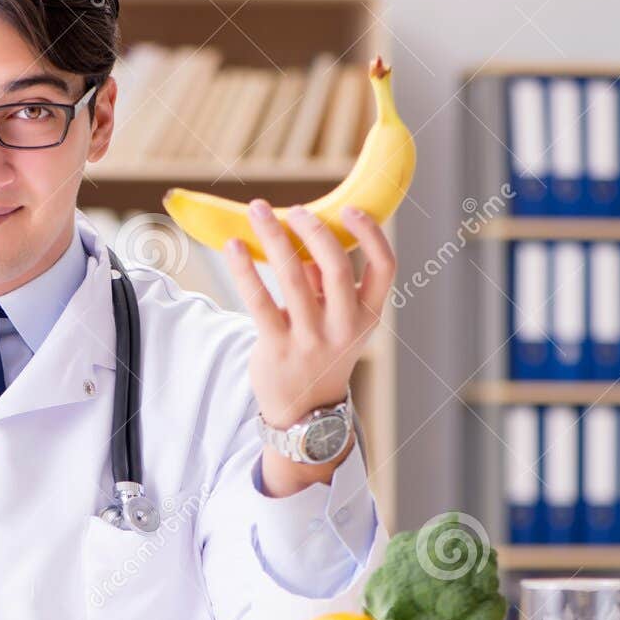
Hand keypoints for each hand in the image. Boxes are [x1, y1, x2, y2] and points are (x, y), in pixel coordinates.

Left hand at [223, 202, 395, 429]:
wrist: (303, 411)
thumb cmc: (319, 351)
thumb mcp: (336, 320)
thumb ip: (326, 281)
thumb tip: (303, 232)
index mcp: (368, 315)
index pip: (385, 267)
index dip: (372, 233)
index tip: (350, 209)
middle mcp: (344, 328)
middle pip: (336, 267)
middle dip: (314, 230)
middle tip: (294, 209)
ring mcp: (311, 340)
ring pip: (293, 278)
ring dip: (274, 237)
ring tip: (258, 211)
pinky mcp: (278, 348)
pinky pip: (259, 300)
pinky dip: (245, 269)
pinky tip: (234, 246)